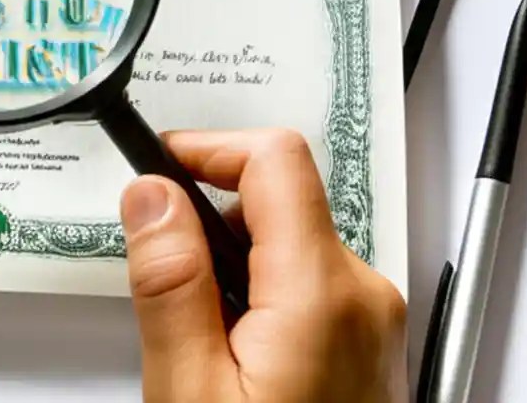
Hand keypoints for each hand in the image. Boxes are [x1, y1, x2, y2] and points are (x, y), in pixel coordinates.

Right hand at [120, 129, 407, 401]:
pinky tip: (233, 349)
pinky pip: (308, 281)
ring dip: (233, 260)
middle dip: (209, 218)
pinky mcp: (369, 341)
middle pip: (279, 198)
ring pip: (290, 240)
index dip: (207, 148)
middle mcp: (364, 294)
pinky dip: (261, 291)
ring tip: (197, 331)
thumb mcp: (191, 388)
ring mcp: (374, 319)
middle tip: (160, 267)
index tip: (157, 166)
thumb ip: (171, 284)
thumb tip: (152, 196)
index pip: (275, 159)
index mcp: (322, 294)